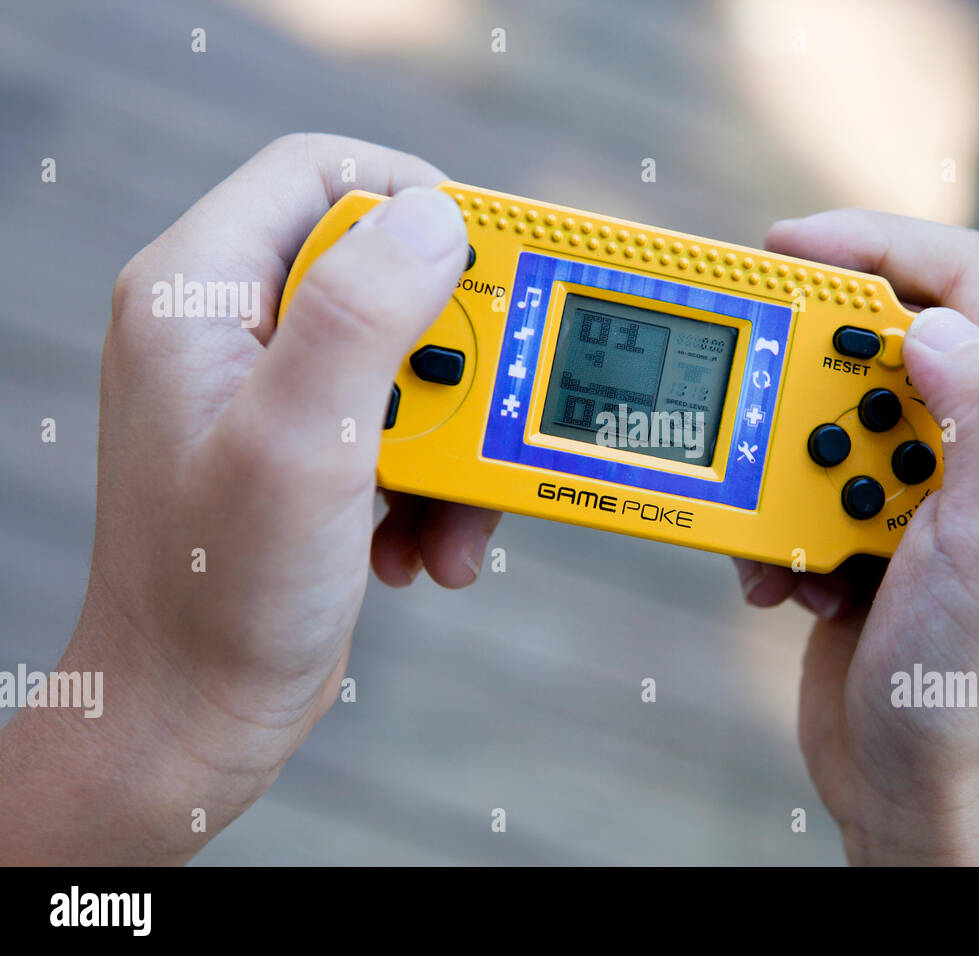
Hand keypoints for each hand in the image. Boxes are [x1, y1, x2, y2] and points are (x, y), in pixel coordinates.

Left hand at [0, 134, 500, 862]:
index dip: (418, 198)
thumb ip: (361, 315)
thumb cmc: (217, 593)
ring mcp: (267, 397)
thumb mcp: (300, 444)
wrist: (191, 722)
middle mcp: (229, 330)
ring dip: (457, 440)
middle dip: (457, 358)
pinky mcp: (304, 456)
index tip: (495, 263)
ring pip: (408, 363)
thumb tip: (438, 218)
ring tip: (456, 522)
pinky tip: (426, 550)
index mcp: (199, 294)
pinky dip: (436, 486)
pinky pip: (402, 431)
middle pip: (383, 275)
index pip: (321, 174)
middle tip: (489, 415)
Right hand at [735, 210, 978, 864]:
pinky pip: (796, 485)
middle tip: (753, 399)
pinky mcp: (866, 532)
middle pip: (876, 335)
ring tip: (778, 526)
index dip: (873, 242)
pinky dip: (767, 523)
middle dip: (802, 367)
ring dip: (776, 463)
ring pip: (820, 412)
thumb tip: (925, 323)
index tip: (782, 246)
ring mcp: (922, 488)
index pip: (963, 276)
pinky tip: (781, 579)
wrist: (927, 794)